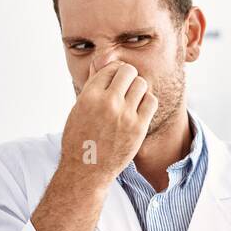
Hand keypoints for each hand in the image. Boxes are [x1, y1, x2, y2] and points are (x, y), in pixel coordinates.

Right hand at [59, 58, 157, 180]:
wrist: (87, 169)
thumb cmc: (80, 139)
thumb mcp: (79, 108)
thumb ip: (92, 84)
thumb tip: (101, 61)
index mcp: (90, 96)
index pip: (110, 68)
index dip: (114, 72)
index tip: (115, 81)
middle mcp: (108, 103)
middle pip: (128, 71)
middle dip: (127, 76)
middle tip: (125, 88)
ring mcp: (125, 115)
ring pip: (142, 84)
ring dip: (138, 88)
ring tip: (132, 99)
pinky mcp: (138, 127)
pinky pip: (151, 101)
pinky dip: (147, 101)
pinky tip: (139, 109)